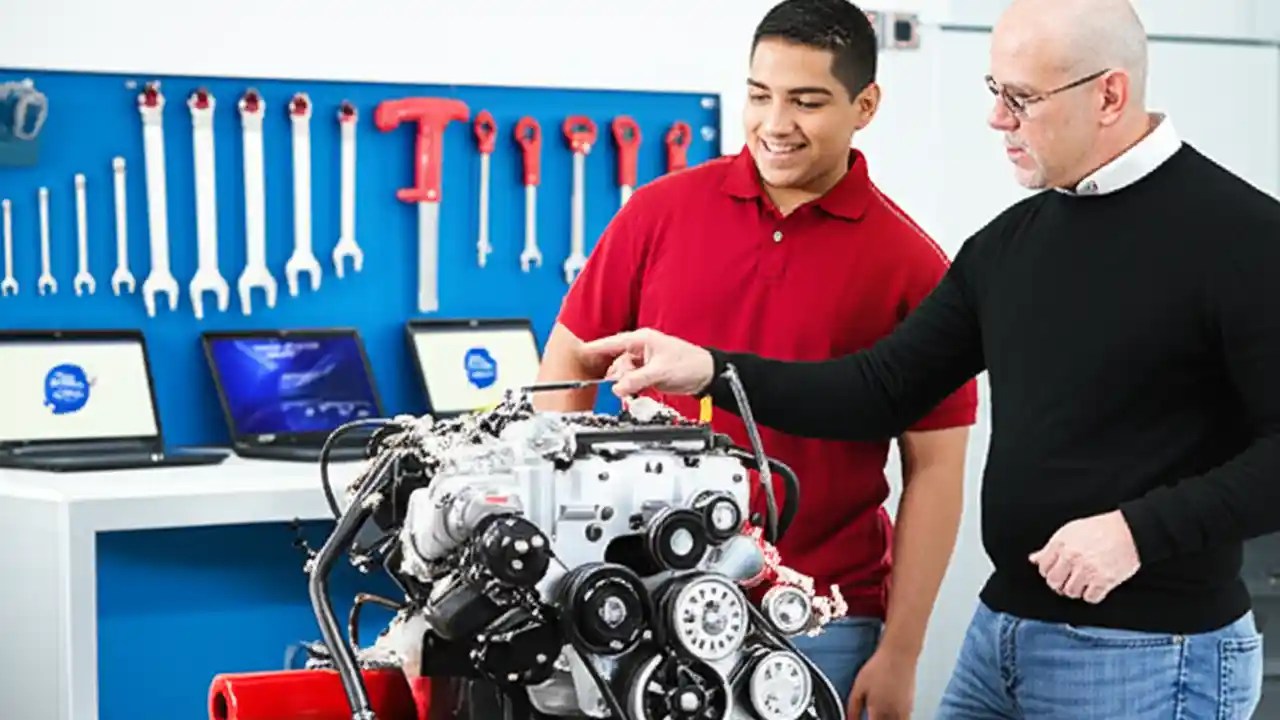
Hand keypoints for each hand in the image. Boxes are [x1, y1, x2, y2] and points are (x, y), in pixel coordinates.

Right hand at [578, 328, 714, 396]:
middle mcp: (640, 349)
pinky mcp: (648, 373)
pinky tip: (641, 390)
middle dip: (619, 376)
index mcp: (642, 340)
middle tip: (629, 385)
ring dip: (627, 383)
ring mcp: (643, 362)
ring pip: (624, 374)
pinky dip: (633, 387)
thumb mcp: (660, 372)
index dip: (595, 348)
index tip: (581, 351)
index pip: (612, 343)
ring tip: (641, 387)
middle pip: (616, 363)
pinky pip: (632, 381)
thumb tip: (617, 387)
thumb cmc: (689, 363)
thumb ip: (636, 380)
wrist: (706, 374)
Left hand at [848, 648, 915, 719]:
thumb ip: (853, 708)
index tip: (863, 719)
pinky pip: (903, 719)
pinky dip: (896, 718)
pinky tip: (888, 712)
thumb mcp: (859, 687)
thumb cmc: (878, 668)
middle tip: (871, 715)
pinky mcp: (910, 706)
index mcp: (878, 711)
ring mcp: (904, 711)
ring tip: (879, 714)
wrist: (899, 656)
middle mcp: (893, 714)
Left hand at [1029, 510, 1140, 603]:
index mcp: (1061, 544)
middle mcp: (1072, 557)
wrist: (1129, 531)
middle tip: (1069, 579)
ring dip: (1076, 589)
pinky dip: (1092, 595)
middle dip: (1060, 583)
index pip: (1043, 567)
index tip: (1056, 572)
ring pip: (1070, 592)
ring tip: (1083, 581)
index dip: (1049, 571)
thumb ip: (1050, 547)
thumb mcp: (1070, 531)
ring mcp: (1087, 570)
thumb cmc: (1101, 529)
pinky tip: (1095, 586)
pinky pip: (1090, 598)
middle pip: (1054, 582)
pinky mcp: (1103, 581)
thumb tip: (1034, 558)